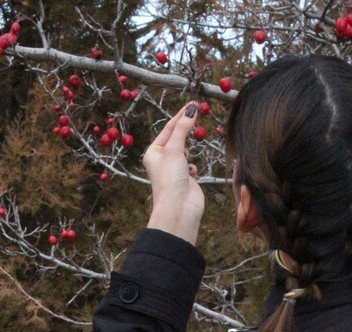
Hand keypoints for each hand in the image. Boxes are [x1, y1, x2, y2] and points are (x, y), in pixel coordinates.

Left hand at [143, 102, 204, 245]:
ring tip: (190, 150)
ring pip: (185, 151)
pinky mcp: (185, 179)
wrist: (178, 208)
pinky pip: (191, 165)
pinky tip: (191, 173)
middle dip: (185, 130)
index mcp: (153, 152)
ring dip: (188, 151)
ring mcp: (174, 170)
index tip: (193, 103)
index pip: (169, 128)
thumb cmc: (170, 178)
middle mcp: (162, 160)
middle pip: (177, 138)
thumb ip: (183, 129)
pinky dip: (193, 166)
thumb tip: (191, 110)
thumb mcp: (174, 149)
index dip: (181, 115)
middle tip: (198, 113)